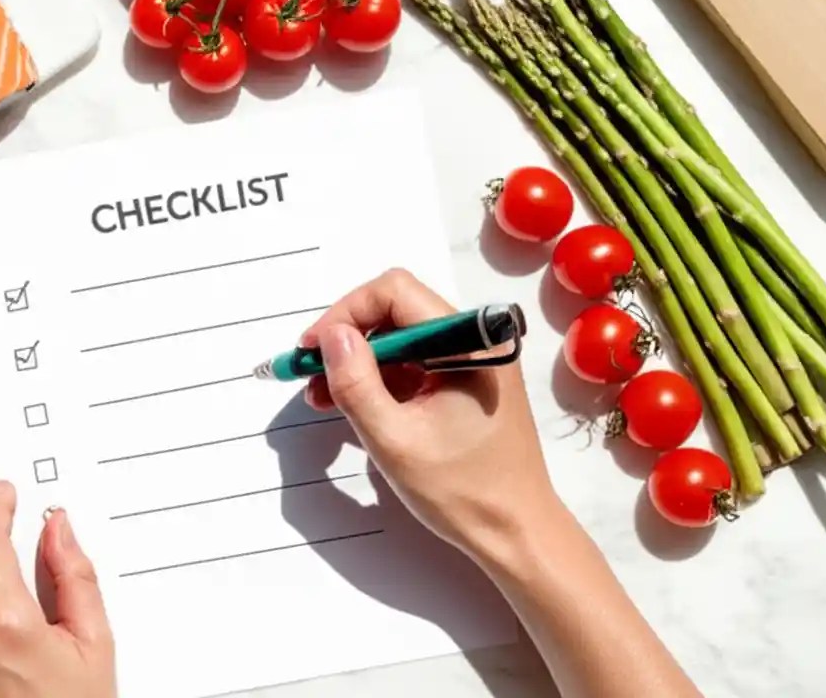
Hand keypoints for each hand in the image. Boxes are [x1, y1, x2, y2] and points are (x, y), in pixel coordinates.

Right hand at [301, 268, 560, 556]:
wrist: (516, 532)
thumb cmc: (463, 492)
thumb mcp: (394, 440)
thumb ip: (357, 383)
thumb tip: (331, 336)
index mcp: (470, 343)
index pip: (395, 293)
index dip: (345, 314)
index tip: (312, 349)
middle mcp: (476, 340)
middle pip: (396, 311)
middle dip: (348, 339)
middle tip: (309, 373)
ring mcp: (473, 361)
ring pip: (402, 338)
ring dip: (359, 362)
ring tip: (321, 395)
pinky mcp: (467, 383)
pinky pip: (415, 364)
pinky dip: (380, 379)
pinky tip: (351, 404)